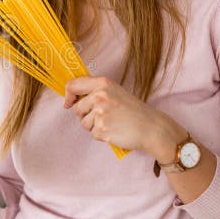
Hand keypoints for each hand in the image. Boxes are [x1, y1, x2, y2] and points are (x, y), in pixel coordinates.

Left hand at [63, 77, 184, 159]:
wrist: (151, 127)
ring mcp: (100, 113)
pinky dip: (101, 135)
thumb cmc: (132, 110)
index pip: (73, 85)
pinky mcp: (102, 129)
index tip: (68, 102)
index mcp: (102, 83)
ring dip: (94, 126)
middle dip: (86, 115)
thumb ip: (94, 90)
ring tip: (112, 123)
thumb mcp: (114, 91)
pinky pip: (92, 134)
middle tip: (105, 116)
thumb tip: (71, 97)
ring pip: (84, 123)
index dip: (68, 95)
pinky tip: (114, 131)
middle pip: (77, 109)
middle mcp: (99, 96)